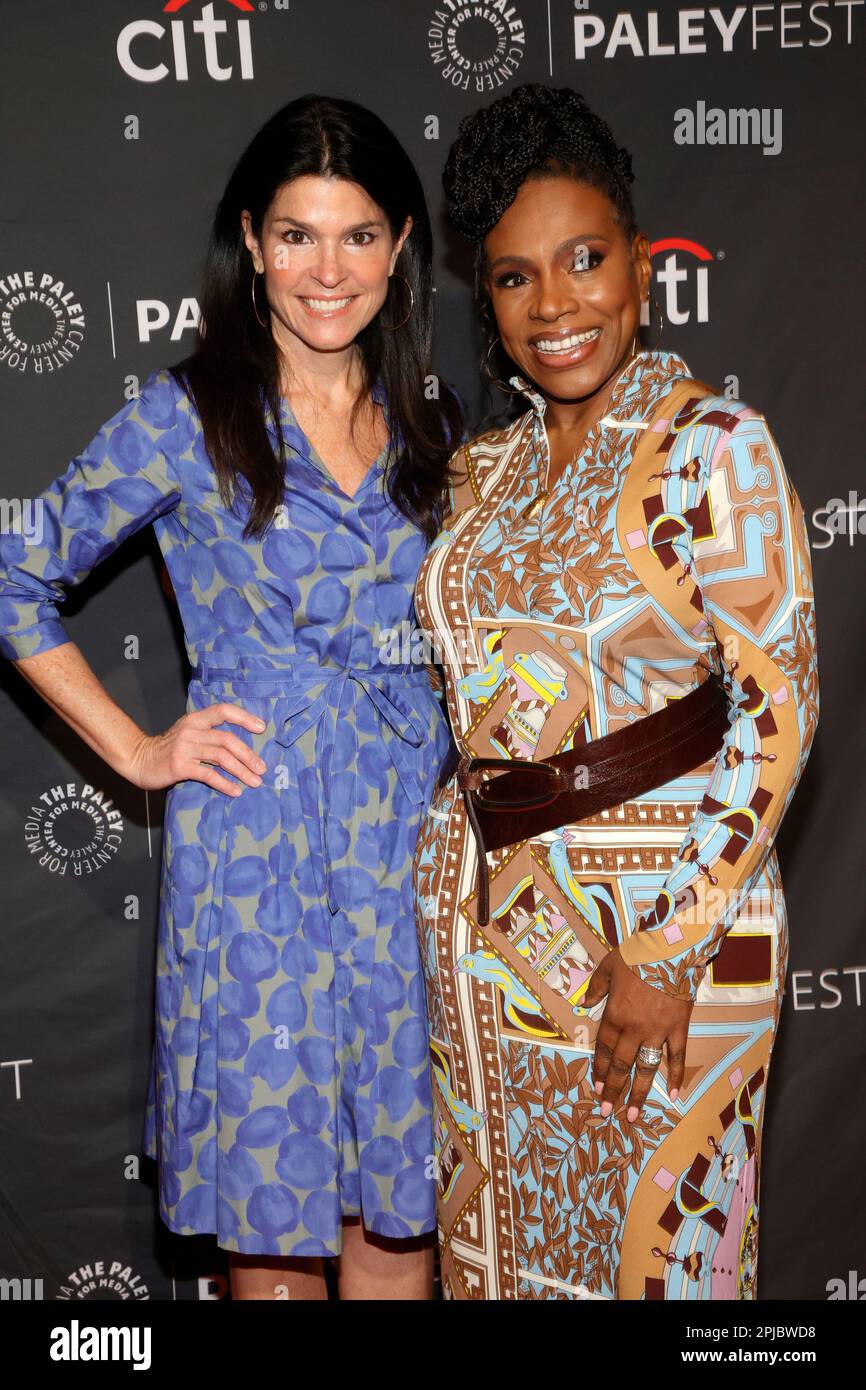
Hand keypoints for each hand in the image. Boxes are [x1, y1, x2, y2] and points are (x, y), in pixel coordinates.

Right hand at [123, 703, 267, 795]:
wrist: (137, 759)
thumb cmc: (167, 749)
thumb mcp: (187, 733)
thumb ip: (208, 734)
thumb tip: (239, 745)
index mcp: (195, 719)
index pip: (223, 711)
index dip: (244, 717)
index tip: (262, 728)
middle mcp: (191, 730)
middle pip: (227, 739)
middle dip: (249, 755)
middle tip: (262, 768)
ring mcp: (184, 748)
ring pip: (221, 757)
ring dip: (242, 771)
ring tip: (255, 782)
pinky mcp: (179, 766)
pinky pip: (208, 775)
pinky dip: (225, 784)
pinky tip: (236, 791)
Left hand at [582, 944, 691, 1121]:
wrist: (670, 949)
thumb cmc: (637, 956)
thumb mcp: (607, 967)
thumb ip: (595, 988)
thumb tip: (583, 1004)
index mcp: (615, 1015)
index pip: (605, 1049)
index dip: (600, 1070)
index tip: (596, 1088)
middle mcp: (634, 1029)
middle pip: (622, 1065)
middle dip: (613, 1090)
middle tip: (607, 1111)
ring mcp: (658, 1032)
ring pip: (646, 1069)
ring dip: (639, 1093)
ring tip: (633, 1115)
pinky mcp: (679, 1029)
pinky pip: (677, 1057)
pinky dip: (676, 1077)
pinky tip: (672, 1095)